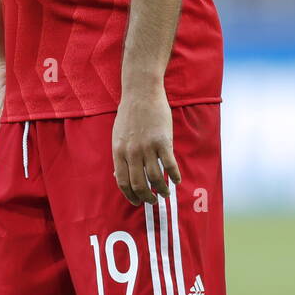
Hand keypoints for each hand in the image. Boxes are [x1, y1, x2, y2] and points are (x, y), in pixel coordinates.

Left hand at [112, 84, 179, 206]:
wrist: (141, 93)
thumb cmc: (129, 114)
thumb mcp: (117, 137)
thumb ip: (119, 156)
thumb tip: (118, 176)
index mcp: (118, 152)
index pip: (123, 182)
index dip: (130, 195)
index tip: (137, 201)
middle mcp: (132, 152)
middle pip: (139, 184)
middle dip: (147, 197)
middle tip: (153, 201)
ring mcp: (147, 147)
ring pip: (155, 178)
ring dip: (161, 189)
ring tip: (165, 193)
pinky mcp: (163, 141)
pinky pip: (169, 165)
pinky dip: (174, 176)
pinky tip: (177, 180)